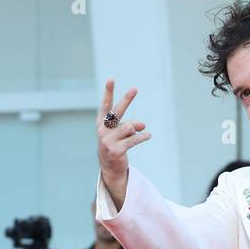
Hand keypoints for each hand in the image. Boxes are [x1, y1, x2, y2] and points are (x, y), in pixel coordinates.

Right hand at [97, 79, 151, 207]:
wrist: (110, 168)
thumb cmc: (114, 146)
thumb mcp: (120, 134)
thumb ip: (130, 126)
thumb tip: (142, 124)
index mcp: (101, 123)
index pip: (105, 106)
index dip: (108, 92)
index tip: (111, 79)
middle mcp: (103, 131)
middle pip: (117, 112)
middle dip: (127, 99)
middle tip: (135, 88)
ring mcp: (109, 141)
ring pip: (128, 127)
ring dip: (136, 128)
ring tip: (140, 129)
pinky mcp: (117, 150)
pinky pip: (134, 139)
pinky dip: (143, 136)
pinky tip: (148, 135)